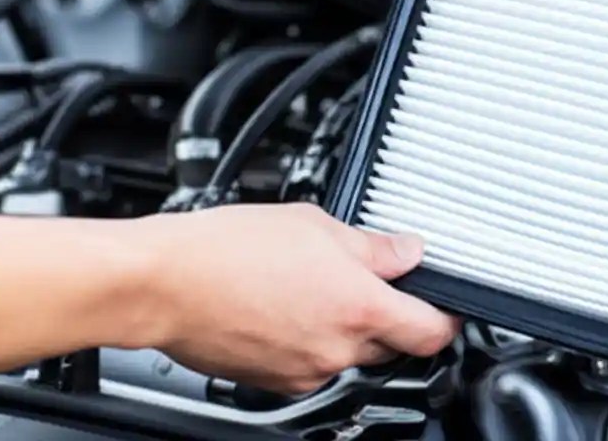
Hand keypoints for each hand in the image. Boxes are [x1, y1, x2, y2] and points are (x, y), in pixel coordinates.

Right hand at [124, 203, 458, 394]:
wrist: (161, 283)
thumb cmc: (226, 250)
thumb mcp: (313, 224)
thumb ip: (372, 246)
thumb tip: (407, 251)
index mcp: (359, 308)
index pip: (433, 332)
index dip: (446, 317)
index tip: (444, 304)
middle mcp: (337, 349)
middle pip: (392, 344)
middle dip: (388, 315)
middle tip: (364, 279)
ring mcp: (305, 371)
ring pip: (348, 353)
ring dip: (342, 325)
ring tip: (307, 283)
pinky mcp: (273, 381)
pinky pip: (310, 362)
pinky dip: (308, 338)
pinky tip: (281, 304)